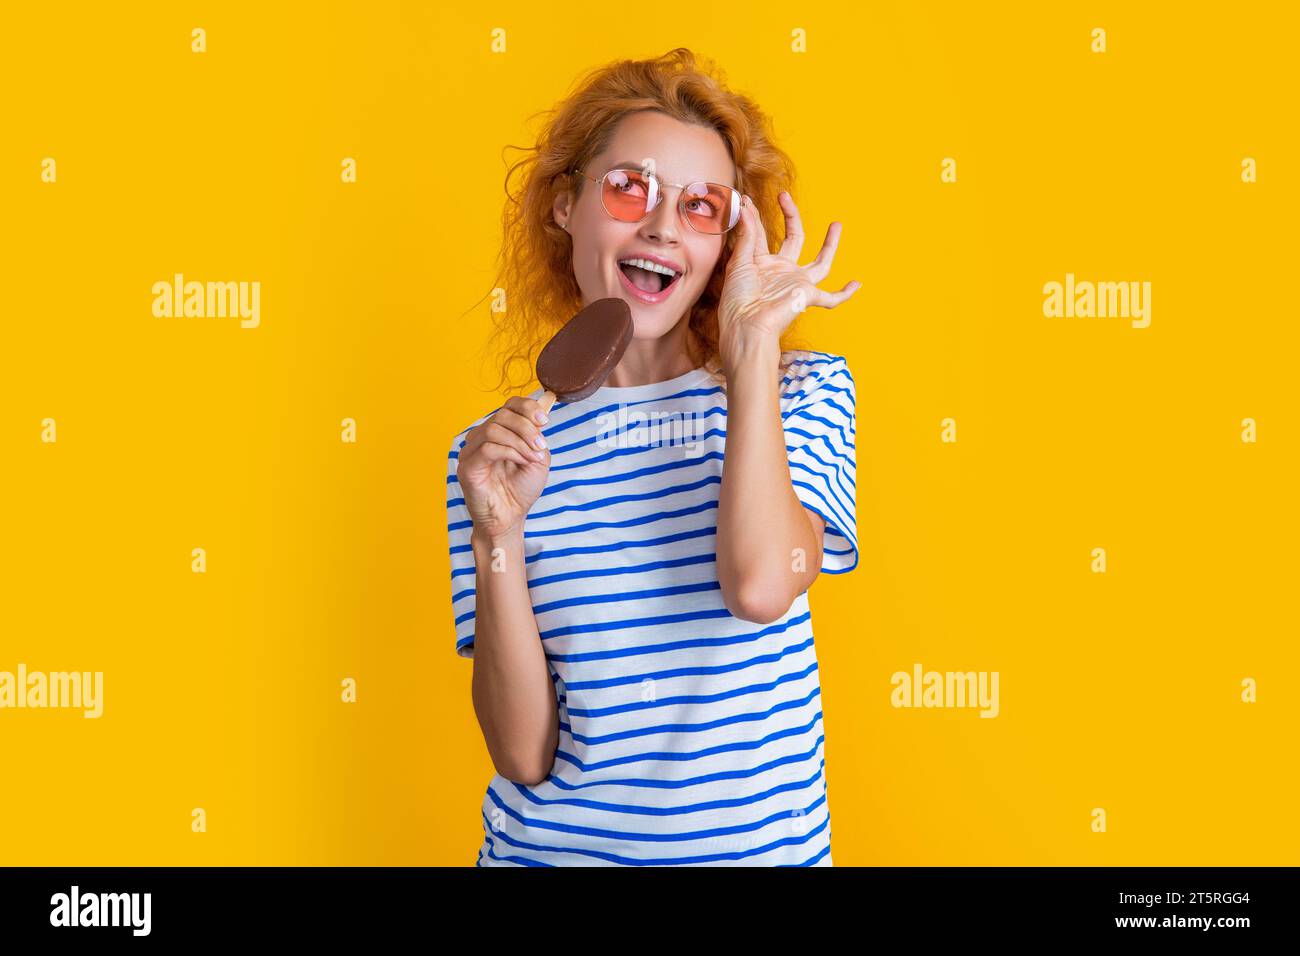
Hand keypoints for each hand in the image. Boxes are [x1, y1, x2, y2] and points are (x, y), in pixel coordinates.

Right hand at [456, 396, 550, 540]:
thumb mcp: (537, 459)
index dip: (527, 407)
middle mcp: (482, 437)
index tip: (544, 421)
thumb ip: (536, 437)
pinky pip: (487, 448)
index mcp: (500, 432)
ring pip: (493, 429)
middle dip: (526, 428)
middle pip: (502, 414)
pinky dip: (510, 452)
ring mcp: (472, 450)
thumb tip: (537, 417)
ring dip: (519, 442)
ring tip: (531, 458)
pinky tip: (520, 462)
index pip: (509, 405)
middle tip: (540, 446)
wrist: (510, 517)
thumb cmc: (521, 490)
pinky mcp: (467, 466)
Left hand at [717, 190, 860, 367]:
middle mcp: (781, 271)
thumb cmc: (736, 301)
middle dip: (791, 216)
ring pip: (821, 263)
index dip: (753, 216)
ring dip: (830, 245)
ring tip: (837, 224)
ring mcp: (796, 283)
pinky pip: (832, 298)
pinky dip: (845, 293)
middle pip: (794, 239)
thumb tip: (746, 207)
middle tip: (783, 195)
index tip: (746, 199)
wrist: (746, 327)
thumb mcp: (738, 263)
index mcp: (761, 264)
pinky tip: (857, 284)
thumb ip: (746, 235)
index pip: (761, 234)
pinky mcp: (808, 296)